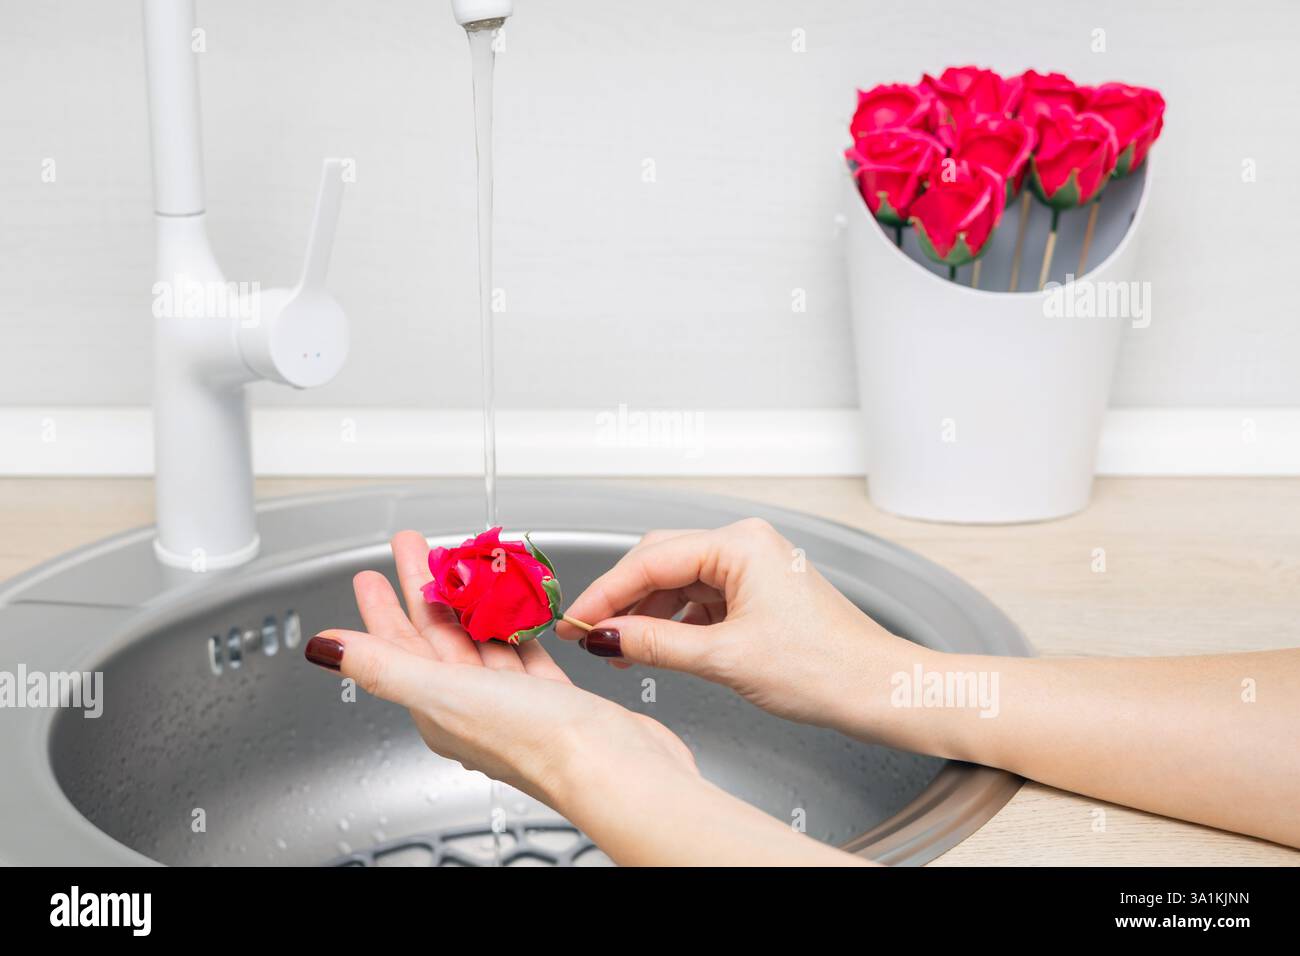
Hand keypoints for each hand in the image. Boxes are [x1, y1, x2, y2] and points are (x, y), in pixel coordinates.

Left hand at [305, 531, 695, 806]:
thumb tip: (324, 649)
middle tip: (415, 547)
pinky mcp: (552, 696)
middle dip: (423, 589)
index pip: (397, 650)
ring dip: (469, 598)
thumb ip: (383, 666)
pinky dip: (515, 620)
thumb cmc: (537, 741)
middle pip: (437, 637)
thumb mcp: (445, 693)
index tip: (370, 574)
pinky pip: (523, 648)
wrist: (612, 766)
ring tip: (463, 561)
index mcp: (438, 710)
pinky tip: (513, 601)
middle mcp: (471, 707)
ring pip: (481, 639)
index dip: (381, 610)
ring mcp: (513, 702)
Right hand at [556, 518, 929, 737]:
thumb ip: (656, 644)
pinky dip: (673, 622)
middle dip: (622, 599)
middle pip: (662, 562)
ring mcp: (753, 568)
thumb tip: (605, 635)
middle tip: (586, 632)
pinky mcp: (758, 593)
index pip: (651, 559)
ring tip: (617, 649)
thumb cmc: (826, 668)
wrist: (878, 690)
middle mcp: (747, 545)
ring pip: (679, 582)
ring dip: (646, 614)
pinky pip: (700, 599)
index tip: (574, 619)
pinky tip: (654, 648)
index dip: (605, 591)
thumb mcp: (725, 659)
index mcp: (740, 544)